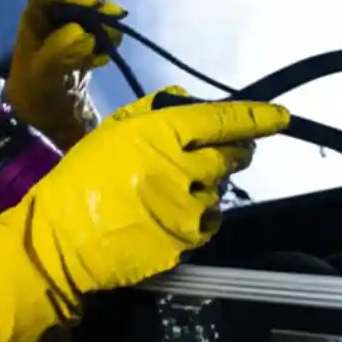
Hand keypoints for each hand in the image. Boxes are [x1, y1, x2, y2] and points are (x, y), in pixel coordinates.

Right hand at [0, 87, 288, 302]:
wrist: (61, 241)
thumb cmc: (79, 181)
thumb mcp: (108, 133)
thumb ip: (149, 111)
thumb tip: (186, 99)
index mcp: (160, 134)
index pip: (221, 120)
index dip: (257, 117)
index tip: (280, 117)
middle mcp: (181, 167)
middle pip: (232, 156)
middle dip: (235, 151)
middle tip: (223, 152)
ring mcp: (187, 207)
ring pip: (219, 190)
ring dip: (207, 186)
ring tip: (174, 190)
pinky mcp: (186, 240)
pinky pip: (208, 222)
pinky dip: (199, 216)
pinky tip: (171, 214)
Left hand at [5, 0, 125, 149]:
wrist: (50, 130)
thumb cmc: (36, 99)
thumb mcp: (43, 76)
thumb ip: (60, 51)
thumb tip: (83, 32)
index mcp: (32, 23)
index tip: (93, 4)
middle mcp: (50, 25)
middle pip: (75, 3)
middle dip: (95, 9)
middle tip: (115, 19)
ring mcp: (69, 37)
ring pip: (91, 19)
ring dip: (104, 26)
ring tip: (110, 43)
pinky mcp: (85, 52)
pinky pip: (101, 37)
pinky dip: (107, 43)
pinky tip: (103, 60)